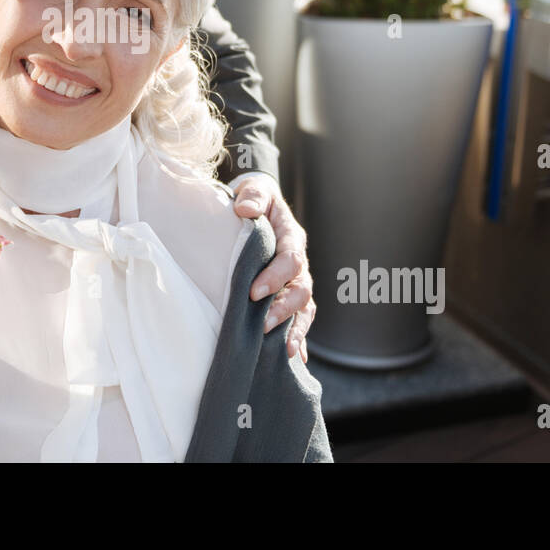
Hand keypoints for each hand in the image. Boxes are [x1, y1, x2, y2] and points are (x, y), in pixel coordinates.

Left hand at [232, 174, 314, 362]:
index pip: (291, 260)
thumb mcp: (254, 190)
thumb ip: (253, 195)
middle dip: (285, 309)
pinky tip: (294, 359)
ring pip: (304, 308)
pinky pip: (298, 320)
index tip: (254, 292)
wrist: (253, 206)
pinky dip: (298, 338)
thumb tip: (245, 210)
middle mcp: (298, 264)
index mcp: (291, 238)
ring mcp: (295, 282)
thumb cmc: (253, 199)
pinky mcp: (287, 296)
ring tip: (285, 350)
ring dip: (295, 329)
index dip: (276, 277)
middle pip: (302, 290)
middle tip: (262, 324)